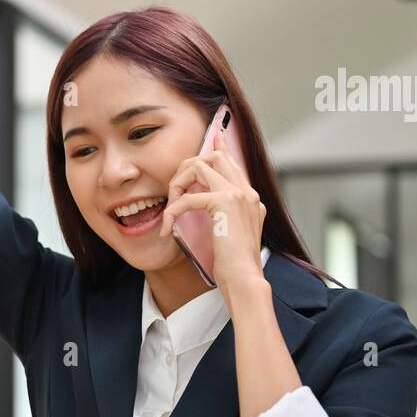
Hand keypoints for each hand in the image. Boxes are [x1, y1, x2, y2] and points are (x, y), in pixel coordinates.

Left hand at [158, 129, 268, 305]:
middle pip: (215, 157)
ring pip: (201, 166)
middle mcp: (247, 192)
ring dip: (179, 182)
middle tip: (174, 190)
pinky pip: (189, 197)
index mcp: (250, 198)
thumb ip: (221, 216)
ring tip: (171, 206)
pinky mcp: (226, 203)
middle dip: (188, 167)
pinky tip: (167, 226)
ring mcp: (239, 195)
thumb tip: (203, 207)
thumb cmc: (233, 266)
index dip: (220, 148)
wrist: (244, 280)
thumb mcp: (228, 235)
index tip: (214, 136)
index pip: (233, 163)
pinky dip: (173, 210)